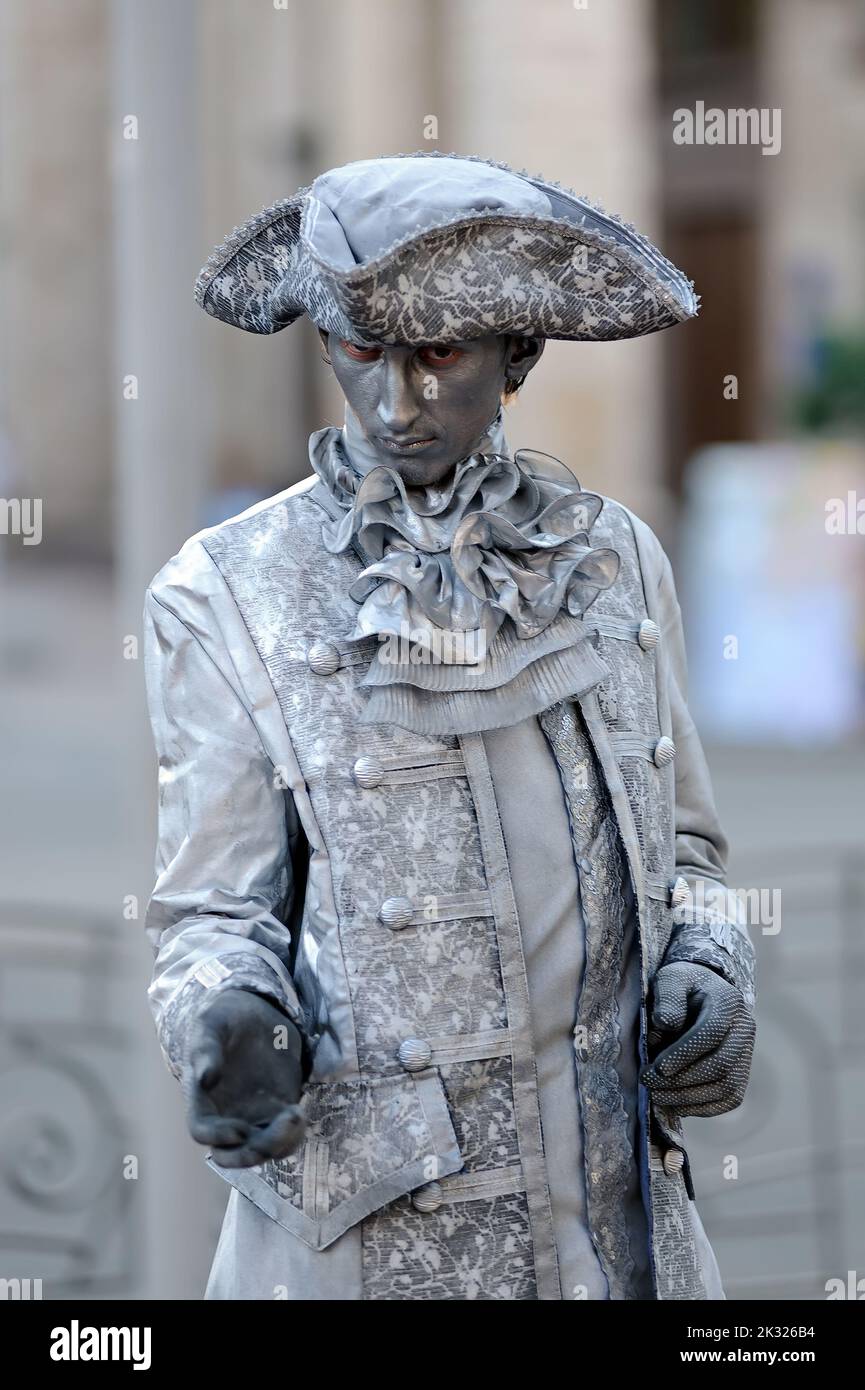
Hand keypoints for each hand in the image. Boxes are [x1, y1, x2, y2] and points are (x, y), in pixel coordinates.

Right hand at [182, 990, 305, 1167]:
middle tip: (273, 1130)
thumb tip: (205, 1079)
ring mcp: (251, 1117)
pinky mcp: (276, 1112)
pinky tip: (298, 1113)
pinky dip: (292, 1135)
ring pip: (260, 1151)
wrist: (255, 1015)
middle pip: (230, 1155)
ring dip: (278, 1144)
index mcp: (202, 1098)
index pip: (201, 1131)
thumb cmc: (225, 1018)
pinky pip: (283, 1138)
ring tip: (295, 1116)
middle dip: (250, 1154)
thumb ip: (205, 1049)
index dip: (217, 1137)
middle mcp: (224, 1115)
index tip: (240, 1129)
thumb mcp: (212, 1024)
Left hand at [641, 961, 754, 1116]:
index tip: (658, 1068)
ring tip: (656, 1095)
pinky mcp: (741, 1073)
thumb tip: (666, 1024)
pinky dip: (702, 1107)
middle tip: (649, 1082)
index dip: (685, 1053)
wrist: (703, 992)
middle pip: (721, 1064)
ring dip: (689, 1097)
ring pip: (728, 1087)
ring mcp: (746, 1053)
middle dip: (682, 1079)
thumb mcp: (670, 979)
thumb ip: (668, 997)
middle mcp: (744, 1029)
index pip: (711, 1032)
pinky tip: (675, 1103)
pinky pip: (729, 1099)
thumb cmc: (682, 986)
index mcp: (728, 1002)